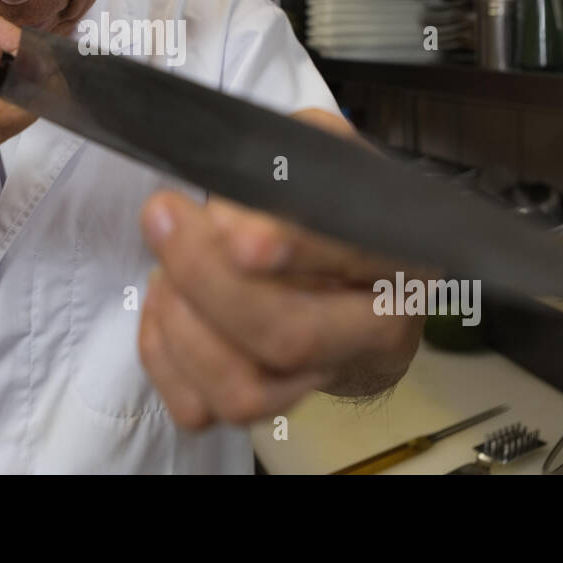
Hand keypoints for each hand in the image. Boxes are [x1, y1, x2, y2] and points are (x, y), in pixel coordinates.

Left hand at [137, 111, 423, 429]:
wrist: (351, 266)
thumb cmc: (332, 200)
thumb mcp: (326, 153)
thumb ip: (288, 163)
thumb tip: (226, 213)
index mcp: (400, 255)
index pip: (355, 259)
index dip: (297, 250)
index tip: (240, 236)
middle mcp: (373, 331)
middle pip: (291, 337)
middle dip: (209, 279)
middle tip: (162, 216)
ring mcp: (320, 378)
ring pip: (245, 391)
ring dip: (181, 325)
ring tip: (163, 267)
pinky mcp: (266, 405)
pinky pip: (201, 409)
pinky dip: (163, 356)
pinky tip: (163, 304)